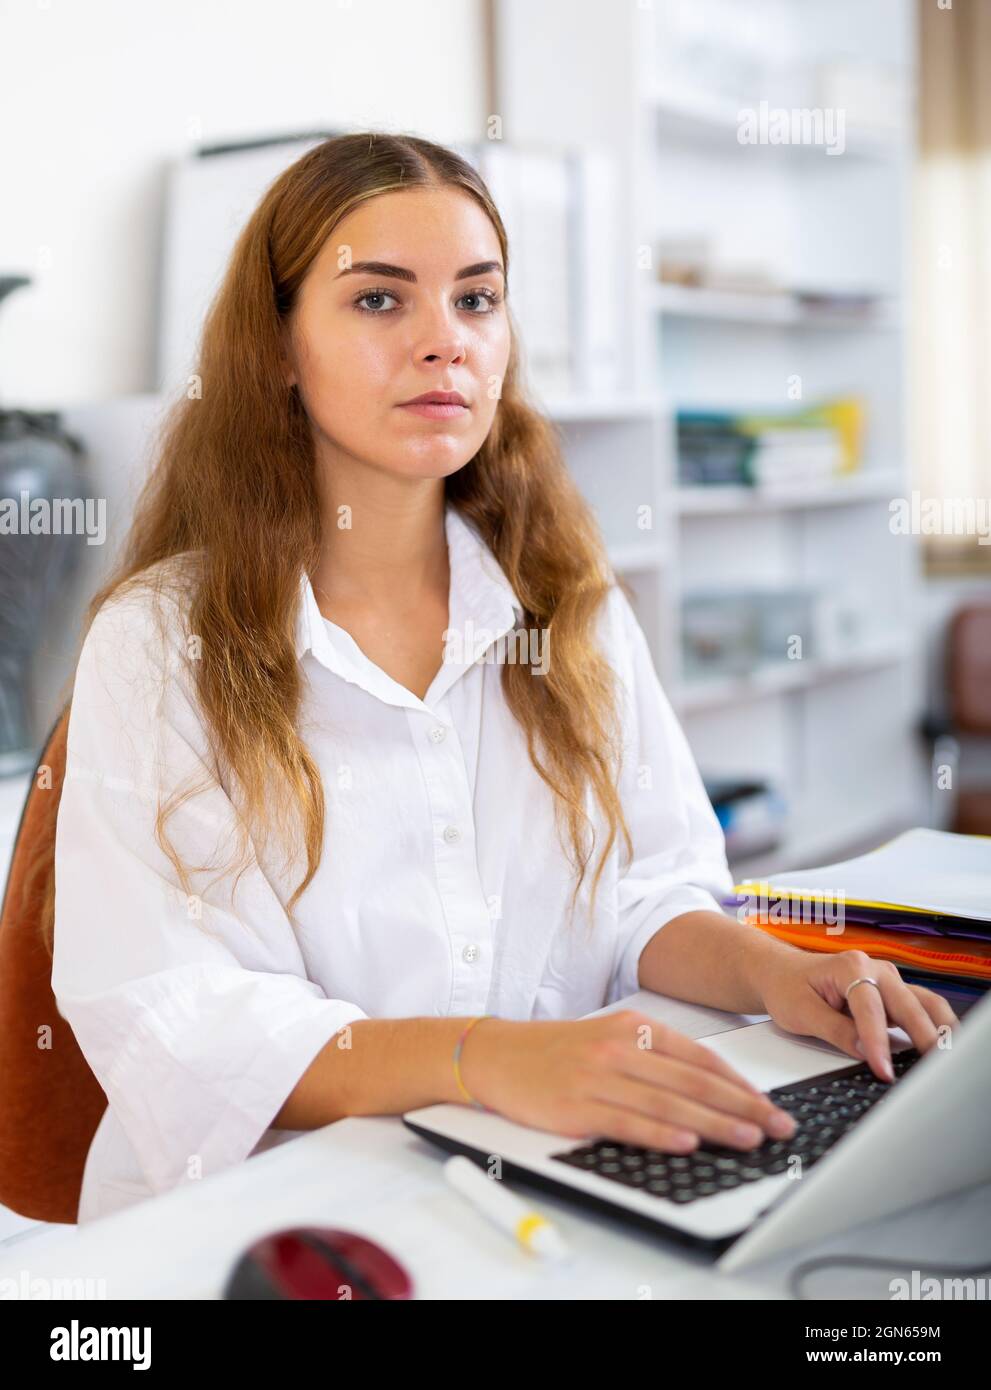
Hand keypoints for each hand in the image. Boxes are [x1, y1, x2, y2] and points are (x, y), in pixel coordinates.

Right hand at [459, 1010, 797, 1153]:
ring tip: (749, 1138)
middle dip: (742, 1105)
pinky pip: (626, 1121)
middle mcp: (620, 1047)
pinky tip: (686, 1142)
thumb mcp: (607, 1039)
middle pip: (692, 1080)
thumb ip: (652, 1059)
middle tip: (778, 1125)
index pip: (699, 1056)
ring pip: (668, 1101)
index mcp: (633, 1027)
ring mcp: (597, 1076)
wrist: (494, 1054)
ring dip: (714, 1122)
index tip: (769, 1103)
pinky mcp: (575, 1105)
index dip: (738, 1082)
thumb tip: (705, 1088)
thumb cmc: (554, 1052)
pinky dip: (659, 1132)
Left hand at [749, 947, 959, 1081]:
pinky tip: (941, 1049)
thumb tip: (864, 1050)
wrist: (781, 972)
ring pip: (924, 1003)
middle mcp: (875, 969)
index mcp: (850, 966)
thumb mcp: (800, 1013)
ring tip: (947, 1059)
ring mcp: (887, 981)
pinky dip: (935, 1026)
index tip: (883, 1069)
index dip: (878, 1042)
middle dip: (923, 1036)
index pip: (870, 1009)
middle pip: (908, 1003)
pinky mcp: (893, 994)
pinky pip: (921, 1008)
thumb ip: (834, 1030)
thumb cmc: (787, 987)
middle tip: (933, 1069)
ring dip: (939, 1029)